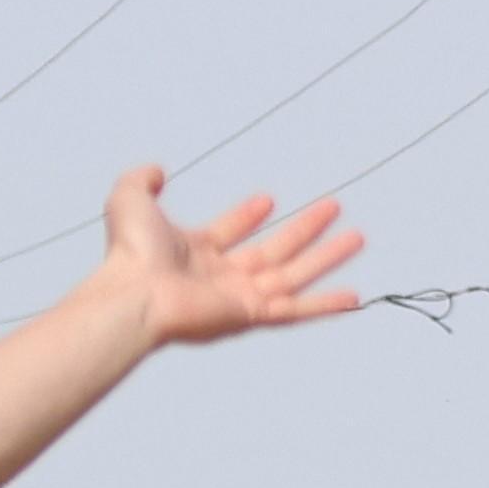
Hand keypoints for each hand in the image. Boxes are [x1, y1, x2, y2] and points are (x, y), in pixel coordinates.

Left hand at [101, 166, 360, 346]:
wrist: (135, 294)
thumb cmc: (130, 255)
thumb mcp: (130, 201)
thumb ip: (140, 182)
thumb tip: (156, 171)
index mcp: (192, 254)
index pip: (228, 233)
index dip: (245, 217)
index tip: (267, 200)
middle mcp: (218, 278)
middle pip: (271, 251)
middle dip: (302, 230)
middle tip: (332, 207)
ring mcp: (236, 299)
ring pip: (293, 277)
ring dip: (326, 257)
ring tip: (358, 237)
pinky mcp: (250, 316)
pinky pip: (296, 312)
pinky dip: (325, 306)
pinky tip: (354, 297)